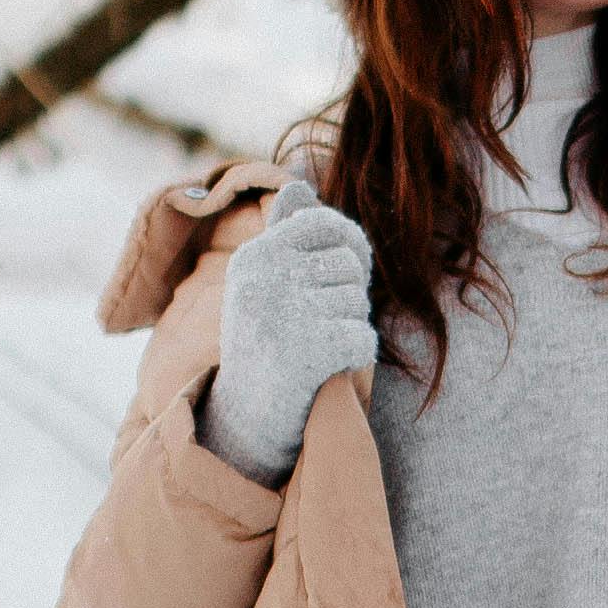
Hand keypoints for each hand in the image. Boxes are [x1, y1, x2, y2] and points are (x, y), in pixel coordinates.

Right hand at [203, 175, 375, 481]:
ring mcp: (284, 313)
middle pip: (348, 264)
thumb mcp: (263, 283)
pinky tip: (332, 366)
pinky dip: (357, 356)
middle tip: (323, 323)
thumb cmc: (262, 344)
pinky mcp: (308, 351)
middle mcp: (264, 278)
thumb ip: (286, 237)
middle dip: (349, 294)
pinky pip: (363, 338)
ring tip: (319, 345)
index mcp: (254, 257)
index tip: (346, 269)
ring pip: (357, 302)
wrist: (243, 420)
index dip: (347, 243)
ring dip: (351, 326)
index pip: (322, 223)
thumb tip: (301, 187)